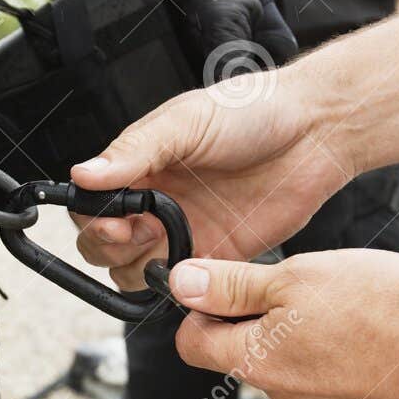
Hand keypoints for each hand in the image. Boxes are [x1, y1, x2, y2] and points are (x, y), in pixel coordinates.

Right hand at [72, 67, 353, 289]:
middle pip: (102, 245)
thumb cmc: (253, 110)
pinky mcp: (215, 257)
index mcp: (139, 165)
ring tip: (168, 241)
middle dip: (108, 246)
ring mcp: (183, 232)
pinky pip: (181, 287)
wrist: (315, 131)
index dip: (91, 219)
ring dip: (138, 268)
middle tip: (138, 230)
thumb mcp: (185, 121)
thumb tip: (83, 174)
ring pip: (133, 272)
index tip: (112, 219)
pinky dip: (175, 287)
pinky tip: (190, 265)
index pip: (89, 205)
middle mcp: (154, 202)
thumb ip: (134, 150)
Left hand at [162, 250, 398, 398]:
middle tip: (328, 306)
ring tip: (374, 335)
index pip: (196, 346)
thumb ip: (234, 285)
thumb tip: (180, 282)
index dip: (205, 315)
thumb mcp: (299, 276)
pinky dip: (370, 397)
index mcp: (260, 362)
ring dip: (329, 368)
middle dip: (281, 339)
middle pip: (261, 369)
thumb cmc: (389, 309)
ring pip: (312, 395)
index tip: (229, 296)